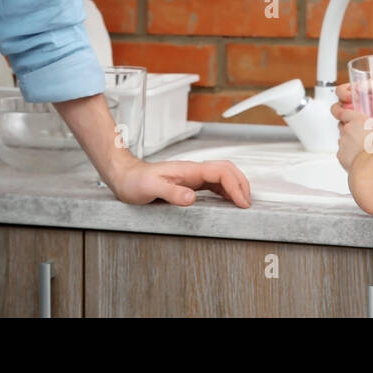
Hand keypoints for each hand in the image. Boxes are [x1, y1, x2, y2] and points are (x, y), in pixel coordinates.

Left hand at [106, 158, 250, 208]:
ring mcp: (192, 176)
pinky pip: (213, 184)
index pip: (220, 173)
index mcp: (188, 170)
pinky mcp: (189, 183)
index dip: (235, 186)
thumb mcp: (151, 188)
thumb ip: (171, 193)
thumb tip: (191, 198)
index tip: (242, 202)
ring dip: (236, 186)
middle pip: (226, 169)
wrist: (125, 177)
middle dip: (241, 183)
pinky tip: (227, 201)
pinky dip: (226, 191)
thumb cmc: (135, 182)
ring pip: (222, 175)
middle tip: (248, 202)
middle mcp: (193, 171)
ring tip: (243, 203)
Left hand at [331, 83, 370, 172]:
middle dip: (349, 129)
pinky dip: (348, 154)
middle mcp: (348, 130)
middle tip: (361, 136)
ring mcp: (343, 143)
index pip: (344, 112)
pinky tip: (359, 158)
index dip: (343, 113)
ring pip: (343, 139)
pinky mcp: (340, 156)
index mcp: (359, 121)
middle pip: (343, 125)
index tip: (343, 114)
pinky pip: (342, 152)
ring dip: (350, 142)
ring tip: (363, 150)